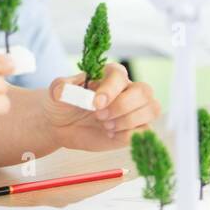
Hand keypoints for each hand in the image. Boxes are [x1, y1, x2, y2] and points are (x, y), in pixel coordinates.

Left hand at [43, 62, 159, 151]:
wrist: (63, 125)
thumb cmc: (64, 103)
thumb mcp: (57, 92)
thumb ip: (60, 87)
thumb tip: (63, 90)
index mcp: (111, 75)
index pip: (120, 76)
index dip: (110, 90)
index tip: (95, 103)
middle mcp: (128, 89)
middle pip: (144, 91)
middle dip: (122, 106)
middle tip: (99, 116)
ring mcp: (134, 109)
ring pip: (152, 109)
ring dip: (128, 121)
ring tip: (105, 126)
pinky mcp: (135, 129)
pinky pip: (145, 131)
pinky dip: (128, 134)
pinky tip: (110, 134)